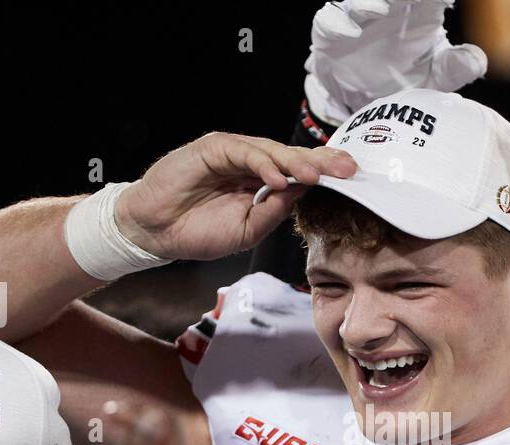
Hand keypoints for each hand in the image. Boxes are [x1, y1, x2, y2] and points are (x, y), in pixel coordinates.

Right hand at [115, 133, 356, 261]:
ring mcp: (232, 153)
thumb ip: (275, 211)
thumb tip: (304, 193)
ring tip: (316, 176)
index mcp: (260, 182)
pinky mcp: (212, 148)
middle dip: (321, 162)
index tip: (352, 180)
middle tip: (348, 168)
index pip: (298, 174)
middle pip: (292, 157)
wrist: (156, 232)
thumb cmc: (198, 231)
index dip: (324, 175)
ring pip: (272, 151)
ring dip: (296, 163)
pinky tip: (279, 179)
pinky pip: (243, 153)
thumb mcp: (248, 230)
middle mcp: (250, 163)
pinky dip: (262, 165)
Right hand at [303, 0, 487, 125]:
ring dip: (367, 2)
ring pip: (358, 0)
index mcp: (419, 11)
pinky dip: (337, 23)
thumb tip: (476, 60)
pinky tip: (351, 32)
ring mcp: (358, 18)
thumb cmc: (407, 79)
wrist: (367, 102)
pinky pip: (329, 20)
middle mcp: (388, 8)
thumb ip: (456, 69)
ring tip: (381, 9)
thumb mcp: (436, 79)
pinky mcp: (331, 34)